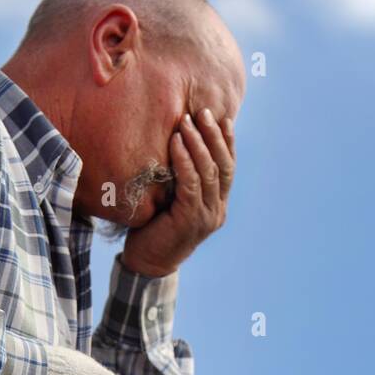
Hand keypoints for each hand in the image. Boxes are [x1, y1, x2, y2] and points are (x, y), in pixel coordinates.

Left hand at [121, 109, 235, 277]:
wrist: (146, 263)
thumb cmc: (155, 228)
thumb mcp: (173, 199)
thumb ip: (183, 180)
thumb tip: (178, 145)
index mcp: (217, 204)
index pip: (228, 167)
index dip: (227, 142)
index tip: (221, 118)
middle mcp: (217, 209)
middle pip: (223, 165)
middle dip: (214, 136)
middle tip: (203, 112)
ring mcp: (206, 216)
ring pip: (209, 172)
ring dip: (198, 143)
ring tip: (186, 122)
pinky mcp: (190, 220)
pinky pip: (191, 184)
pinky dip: (184, 161)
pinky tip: (176, 144)